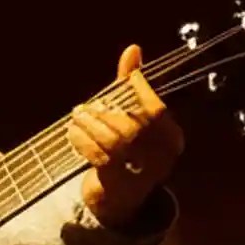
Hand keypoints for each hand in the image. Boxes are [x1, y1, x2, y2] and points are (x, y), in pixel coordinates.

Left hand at [68, 44, 184, 227]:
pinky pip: (99, 157)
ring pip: (114, 142)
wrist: (118, 197)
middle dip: (105, 112)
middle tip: (85, 107)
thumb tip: (132, 48)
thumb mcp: (132, 114)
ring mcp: (142, 175)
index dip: (141, 91)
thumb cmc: (126, 147)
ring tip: (77, 116)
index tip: (127, 79)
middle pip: (133, 127)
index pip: (157, 110)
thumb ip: (131, 83)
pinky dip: (82, 141)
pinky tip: (72, 132)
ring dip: (90, 125)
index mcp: (172, 139)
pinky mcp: (118, 184)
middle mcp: (162, 159)